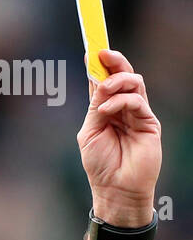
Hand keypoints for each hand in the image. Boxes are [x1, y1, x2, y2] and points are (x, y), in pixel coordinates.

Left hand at [78, 48, 161, 226]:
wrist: (115, 190)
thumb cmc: (100, 166)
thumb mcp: (90, 132)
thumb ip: (94, 107)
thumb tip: (96, 80)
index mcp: (105, 110)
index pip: (104, 82)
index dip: (99, 66)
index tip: (91, 50)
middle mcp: (122, 108)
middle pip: (122, 76)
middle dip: (113, 62)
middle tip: (102, 53)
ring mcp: (137, 114)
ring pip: (133, 83)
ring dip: (117, 81)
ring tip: (104, 90)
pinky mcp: (149, 122)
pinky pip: (138, 101)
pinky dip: (122, 100)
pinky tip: (109, 109)